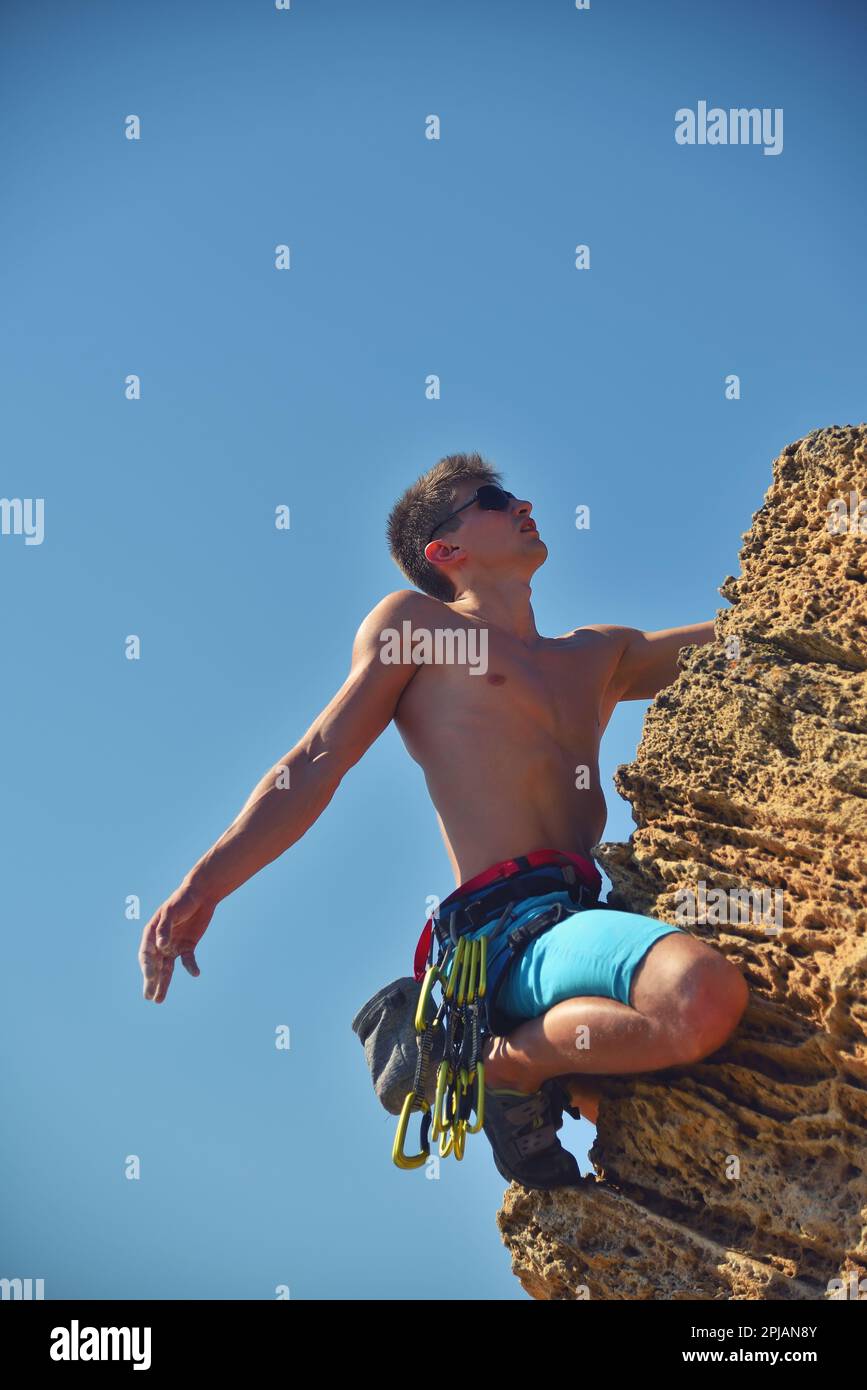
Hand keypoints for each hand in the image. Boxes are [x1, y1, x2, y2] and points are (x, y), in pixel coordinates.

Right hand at [138, 880, 216, 1002]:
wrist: (201, 894)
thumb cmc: (182, 900)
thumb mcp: (171, 912)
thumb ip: (164, 929)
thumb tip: (161, 947)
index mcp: (152, 933)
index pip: (146, 954)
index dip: (147, 967)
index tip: (150, 978)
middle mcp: (160, 942)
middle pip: (154, 965)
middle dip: (151, 982)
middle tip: (149, 997)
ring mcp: (173, 945)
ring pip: (167, 968)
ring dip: (164, 983)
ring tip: (158, 1000)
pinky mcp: (187, 946)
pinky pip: (187, 960)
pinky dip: (190, 967)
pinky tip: (195, 973)